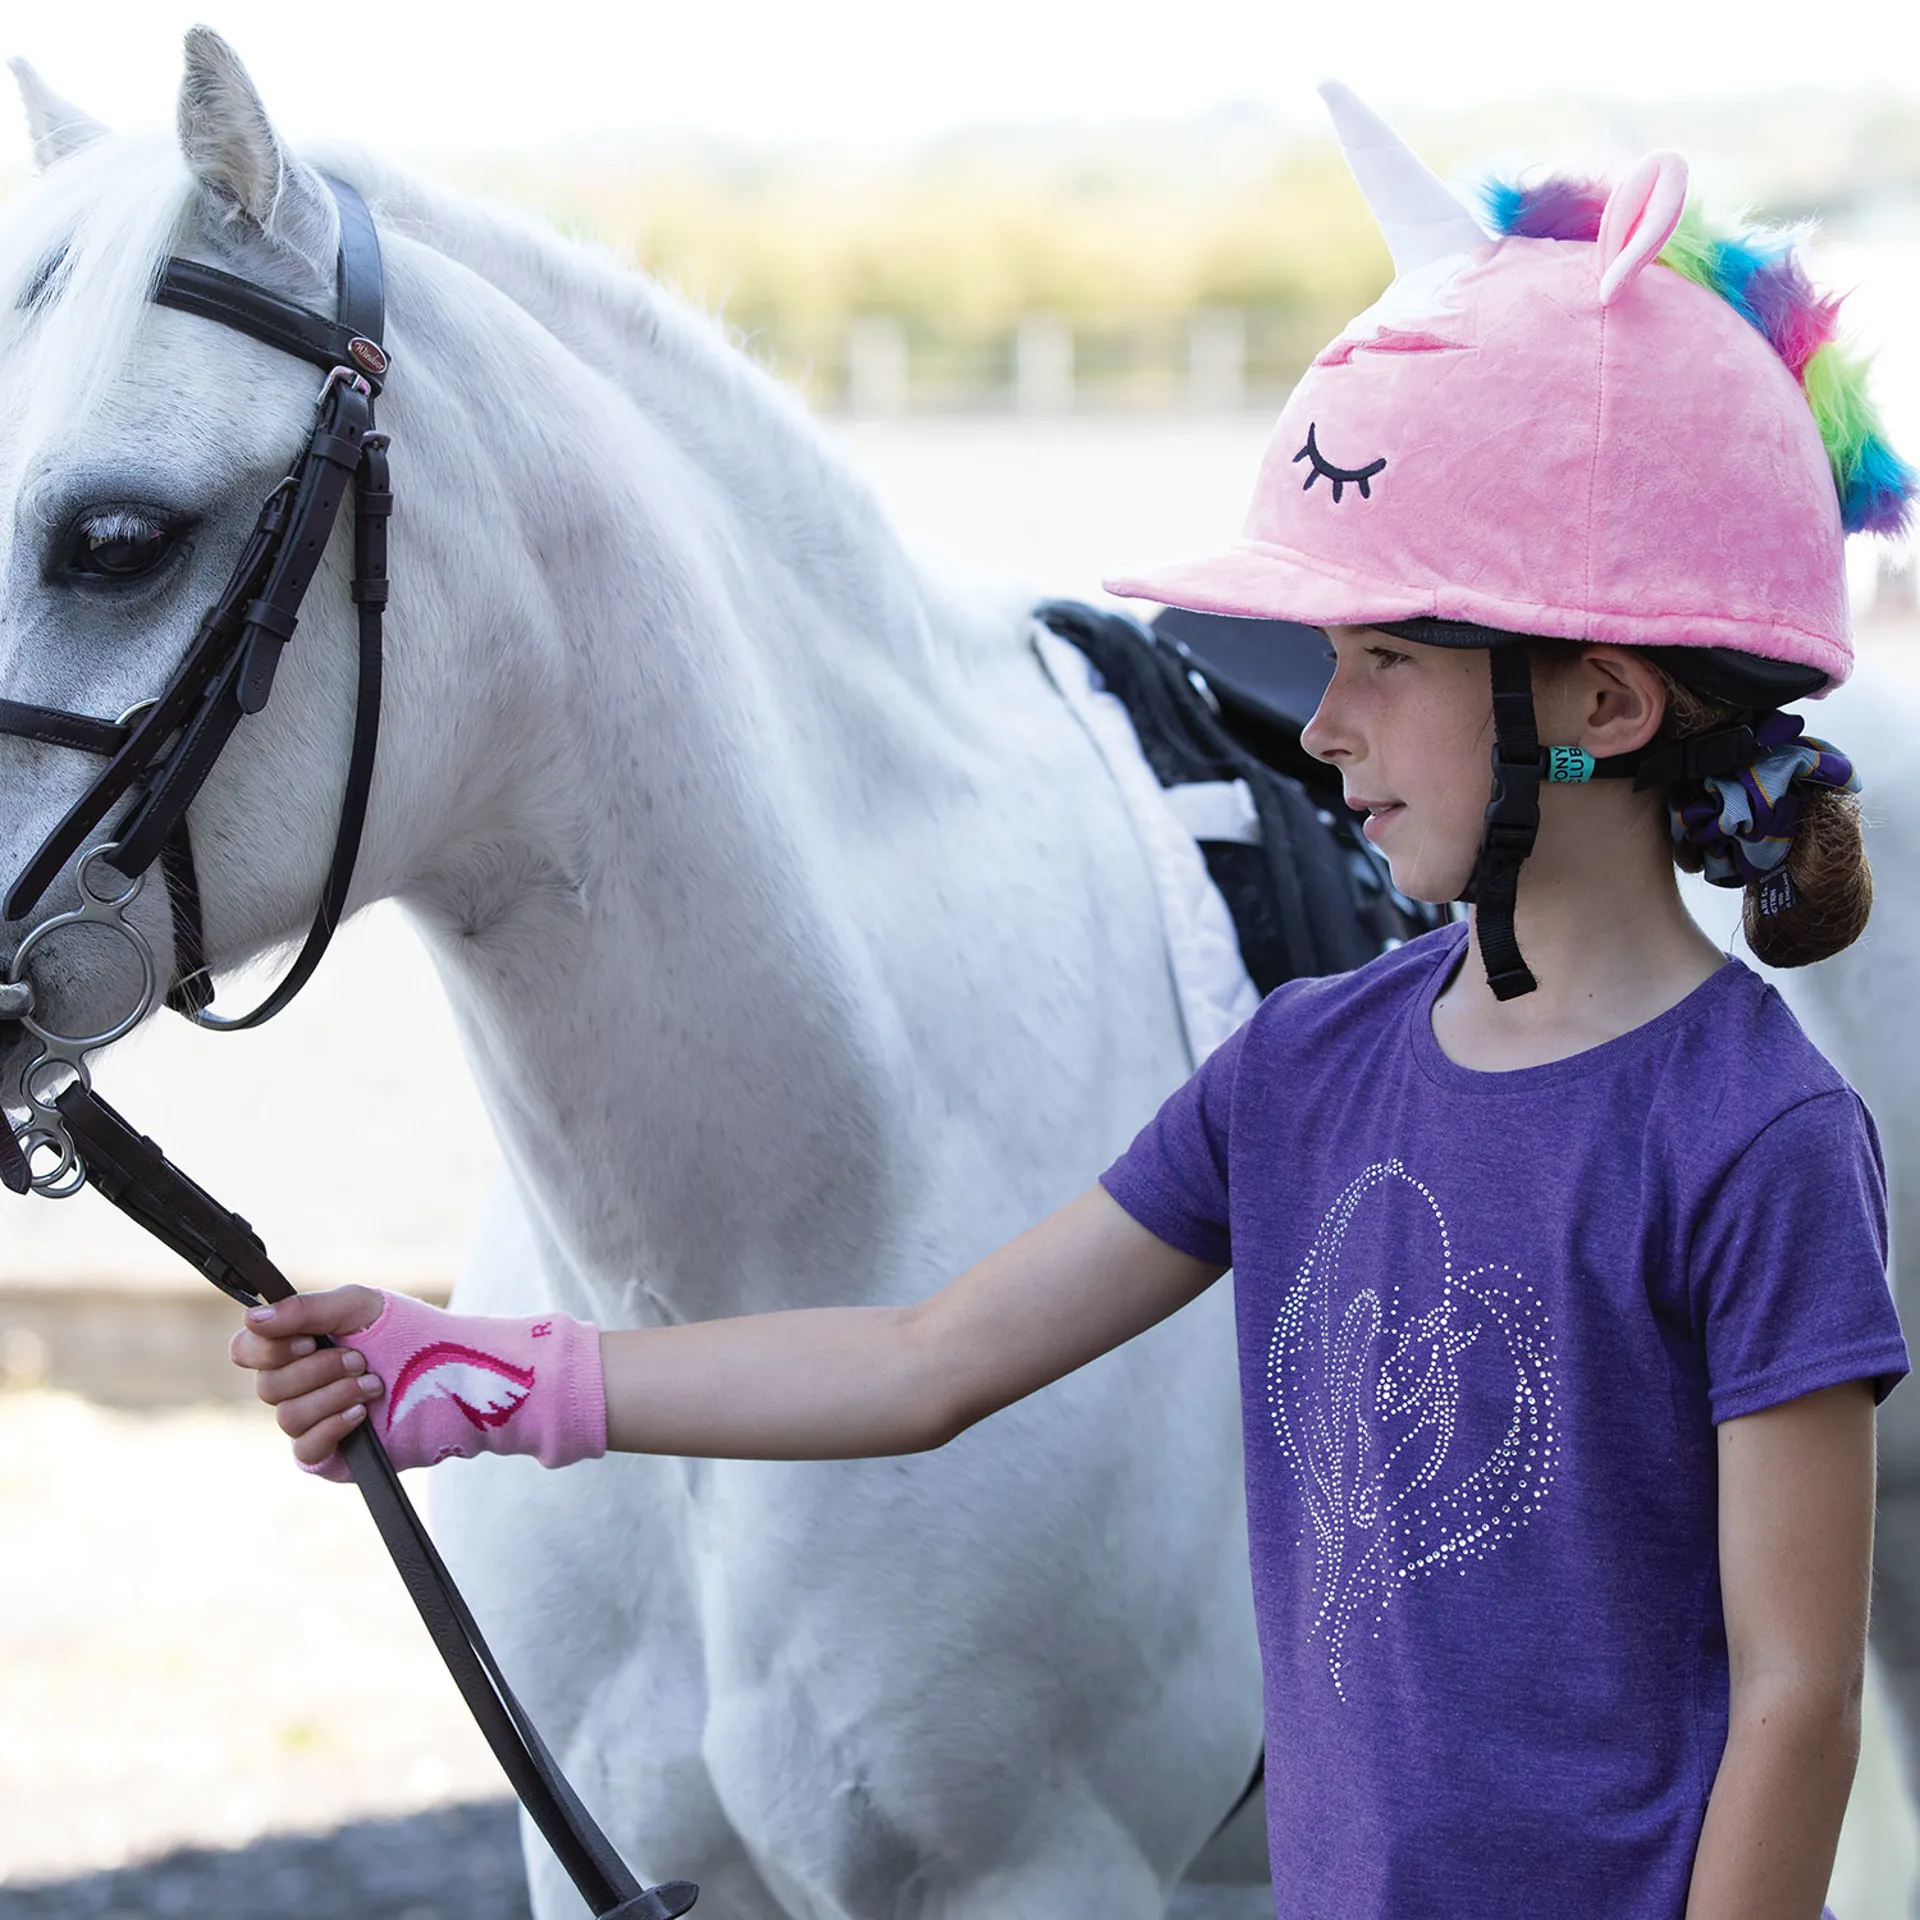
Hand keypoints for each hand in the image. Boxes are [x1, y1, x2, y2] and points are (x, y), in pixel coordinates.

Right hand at [230, 1286, 387, 1467]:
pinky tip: (362, 1414)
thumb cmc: (402, 1333)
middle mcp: (294, 1384)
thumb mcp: (357, 1306)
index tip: (308, 1341)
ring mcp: (310, 1420)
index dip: (268, 1348)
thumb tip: (253, 1319)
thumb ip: (306, 1308)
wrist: (449, 1372)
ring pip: (288, 1416)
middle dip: (318, 1369)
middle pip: (268, 1385)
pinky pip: (306, 1449)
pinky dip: (334, 1426)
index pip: (245, 1350)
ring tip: (373, 1384)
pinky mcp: (328, 1452)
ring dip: (334, 1395)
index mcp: (293, 1346)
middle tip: (358, 1359)